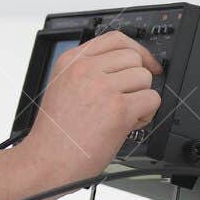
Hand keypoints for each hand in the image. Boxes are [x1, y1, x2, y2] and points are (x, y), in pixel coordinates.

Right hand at [19, 30, 162, 189]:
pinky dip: (146, 115)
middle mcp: (85, 70)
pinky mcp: (118, 109)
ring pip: (145, 78)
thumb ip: (88, 72)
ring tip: (123, 115)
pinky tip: (127, 125)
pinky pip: (151, 100)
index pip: (115, 39)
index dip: (136, 51)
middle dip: (136, 80)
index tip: (144, 63)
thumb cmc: (55, 134)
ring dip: (141, 98)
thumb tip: (123, 68)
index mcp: (71, 61)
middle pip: (134, 58)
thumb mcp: (62, 87)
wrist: (47, 160)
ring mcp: (102, 88)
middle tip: (127, 98)